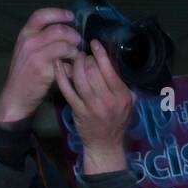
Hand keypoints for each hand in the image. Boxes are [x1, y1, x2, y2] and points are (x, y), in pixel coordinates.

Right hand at [0, 8, 81, 123]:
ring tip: (77, 57)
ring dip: (76, 51)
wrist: (16, 94)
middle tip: (79, 43)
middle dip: (74, 35)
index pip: (41, 15)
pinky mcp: (43, 70)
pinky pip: (65, 64)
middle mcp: (29, 42)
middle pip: (58, 30)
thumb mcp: (28, 50)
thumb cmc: (26, 72)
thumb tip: (65, 31)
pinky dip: (73, 66)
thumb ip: (42, 39)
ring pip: (64, 46)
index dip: (58, 13)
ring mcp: (35, 56)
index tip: (71, 16)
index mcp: (25, 34)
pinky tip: (72, 70)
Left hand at [55, 40, 134, 175]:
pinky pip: (67, 88)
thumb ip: (123, 85)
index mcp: (121, 96)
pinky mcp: (78, 110)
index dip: (99, 53)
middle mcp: (107, 101)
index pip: (109, 69)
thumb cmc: (117, 121)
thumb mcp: (129, 103)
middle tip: (83, 55)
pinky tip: (58, 64)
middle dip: (85, 58)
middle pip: (92, 70)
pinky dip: (61, 74)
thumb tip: (114, 63)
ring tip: (74, 59)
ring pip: (79, 77)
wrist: (105, 144)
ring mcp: (91, 106)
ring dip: (74, 64)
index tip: (94, 44)